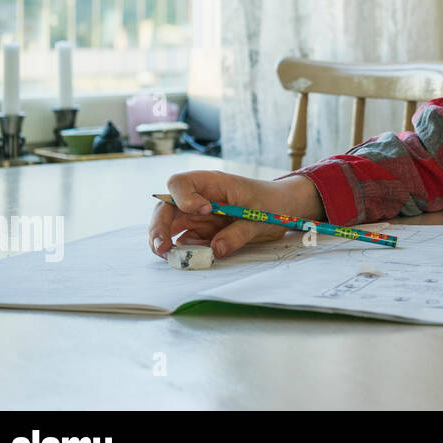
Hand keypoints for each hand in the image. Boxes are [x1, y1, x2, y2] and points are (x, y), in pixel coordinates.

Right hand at [147, 170, 319, 260]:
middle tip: (161, 248)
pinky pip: (183, 241)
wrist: (283, 209)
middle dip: (160, 226)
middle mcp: (199, 198)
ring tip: (168, 257)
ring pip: (170, 226)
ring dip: (164, 241)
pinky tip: (186, 260)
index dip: (183, 196)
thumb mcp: (261, 218)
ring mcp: (198, 216)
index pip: (181, 183)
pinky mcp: (202, 232)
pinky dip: (179, 252)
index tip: (203, 210)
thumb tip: (216, 249)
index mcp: (213, 184)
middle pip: (167, 207)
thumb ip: (239, 233)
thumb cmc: (273, 203)